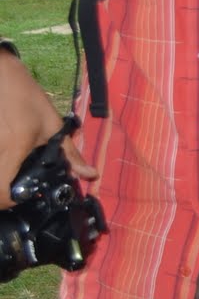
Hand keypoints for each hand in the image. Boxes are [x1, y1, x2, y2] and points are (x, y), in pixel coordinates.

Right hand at [0, 52, 93, 208]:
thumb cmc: (25, 96)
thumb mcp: (52, 124)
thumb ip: (70, 154)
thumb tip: (90, 175)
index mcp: (11, 151)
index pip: (1, 193)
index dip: (10, 201)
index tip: (23, 196)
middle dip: (4, 193)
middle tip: (18, 188)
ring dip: (0, 181)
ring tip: (13, 173)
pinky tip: (5, 161)